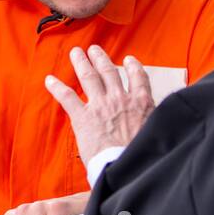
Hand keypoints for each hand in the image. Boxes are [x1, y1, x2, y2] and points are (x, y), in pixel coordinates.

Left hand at [46, 45, 154, 164]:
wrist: (127, 165)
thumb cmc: (143, 154)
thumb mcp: (159, 132)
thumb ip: (156, 120)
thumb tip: (164, 120)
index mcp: (141, 102)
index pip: (138, 77)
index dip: (133, 66)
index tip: (129, 60)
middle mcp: (120, 98)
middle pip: (109, 72)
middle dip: (100, 58)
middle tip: (94, 49)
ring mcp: (101, 106)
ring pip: (89, 77)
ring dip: (81, 63)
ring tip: (76, 53)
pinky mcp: (83, 118)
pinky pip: (67, 97)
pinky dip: (57, 88)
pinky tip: (49, 80)